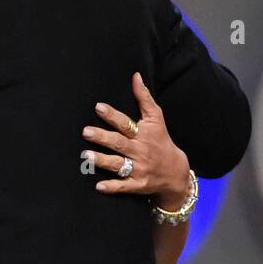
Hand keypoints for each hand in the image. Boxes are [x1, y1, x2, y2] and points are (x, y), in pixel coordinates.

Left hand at [82, 72, 189, 207]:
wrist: (176, 173)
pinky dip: (112, 187)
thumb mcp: (156, 119)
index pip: (126, 123)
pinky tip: (98, 186)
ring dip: (102, 161)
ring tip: (86, 155)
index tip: (98, 107)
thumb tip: (135, 76)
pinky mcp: (137, 184)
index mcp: (143, 133)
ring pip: (118, 164)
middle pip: (119, 143)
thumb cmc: (161, 141)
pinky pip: (123, 187)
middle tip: (85, 131)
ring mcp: (139, 169)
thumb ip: (144, 98)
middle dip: (103, 137)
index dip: (113, 115)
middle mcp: (140, 150)